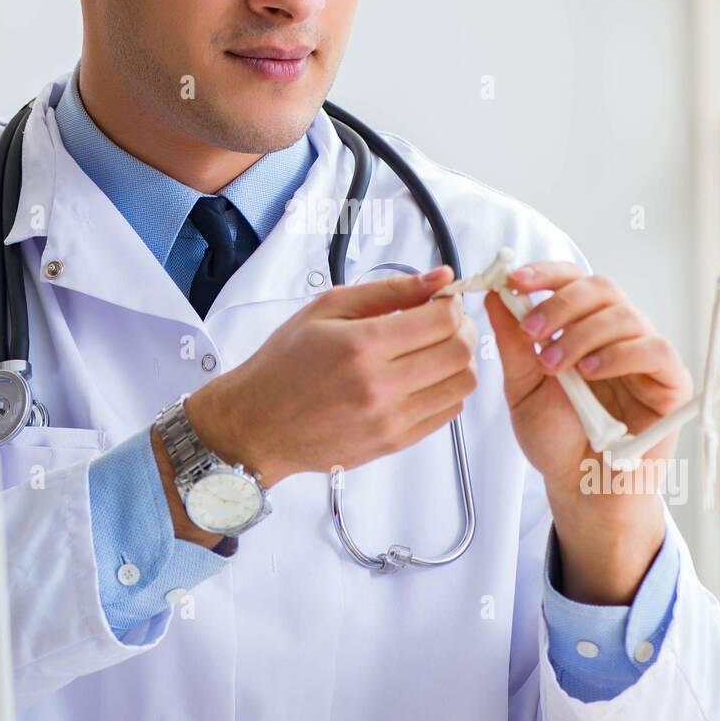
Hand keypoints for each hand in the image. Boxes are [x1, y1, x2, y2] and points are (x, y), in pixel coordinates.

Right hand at [186, 266, 478, 487]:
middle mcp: (380, 387)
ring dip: (458, 360)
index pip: (442, 321)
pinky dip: (446, 389)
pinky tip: (422, 376)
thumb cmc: (284, 364)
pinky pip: (447, 413)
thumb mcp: (327, 309)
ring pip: (461, 385)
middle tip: (443, 321)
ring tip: (433, 349)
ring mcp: (390, 420)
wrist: (257, 424)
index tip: (441, 298)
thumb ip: (388, 290)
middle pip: (459, 352)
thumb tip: (439, 277)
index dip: (451, 303)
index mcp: (361, 346)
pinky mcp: (394, 443)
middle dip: (461, 328)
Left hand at [484, 261, 691, 534]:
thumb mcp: (522, 387)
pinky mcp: (671, 382)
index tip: (514, 279)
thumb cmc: (556, 439)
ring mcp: (646, 355)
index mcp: (583, 327)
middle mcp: (617, 334)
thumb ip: (512, 343)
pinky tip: (589, 372)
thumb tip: (496, 294)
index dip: (546, 273)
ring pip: (624, 315)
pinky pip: (654, 350)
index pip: (573, 281)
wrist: (580, 489)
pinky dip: (618, 354)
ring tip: (554, 364)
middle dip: (560, 303)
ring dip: (581, 334)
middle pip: (601, 288)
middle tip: (531, 332)